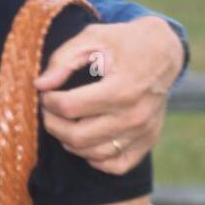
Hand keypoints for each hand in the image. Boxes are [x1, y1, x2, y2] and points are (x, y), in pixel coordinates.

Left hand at [34, 16, 181, 173]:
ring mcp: (143, 131)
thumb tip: (41, 85)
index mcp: (121, 88)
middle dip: (53, 124)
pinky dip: (96, 158)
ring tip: (65, 122)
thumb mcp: (91, 38)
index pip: (69, 107)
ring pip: (93, 154)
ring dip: (69, 141)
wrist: (164, 51)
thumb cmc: (123, 42)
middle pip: (77, 137)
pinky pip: (116, 165)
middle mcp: (135, 115)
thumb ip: (63, 60)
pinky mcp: (148, 141)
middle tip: (49, 110)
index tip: (46, 92)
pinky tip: (88, 139)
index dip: (48, 101)